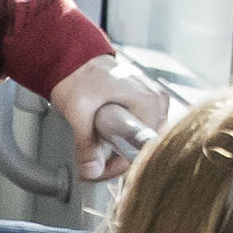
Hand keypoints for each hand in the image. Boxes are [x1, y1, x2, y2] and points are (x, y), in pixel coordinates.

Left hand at [49, 50, 183, 195]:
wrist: (74, 58)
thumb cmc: (78, 76)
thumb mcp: (79, 113)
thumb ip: (85, 145)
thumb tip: (91, 172)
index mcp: (149, 102)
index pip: (142, 149)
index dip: (118, 166)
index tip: (97, 173)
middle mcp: (158, 101)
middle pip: (142, 146)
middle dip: (115, 161)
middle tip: (90, 167)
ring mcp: (154, 101)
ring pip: (139, 140)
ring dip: (116, 152)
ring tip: (93, 153)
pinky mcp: (146, 102)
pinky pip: (138, 129)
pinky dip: (120, 139)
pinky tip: (102, 141)